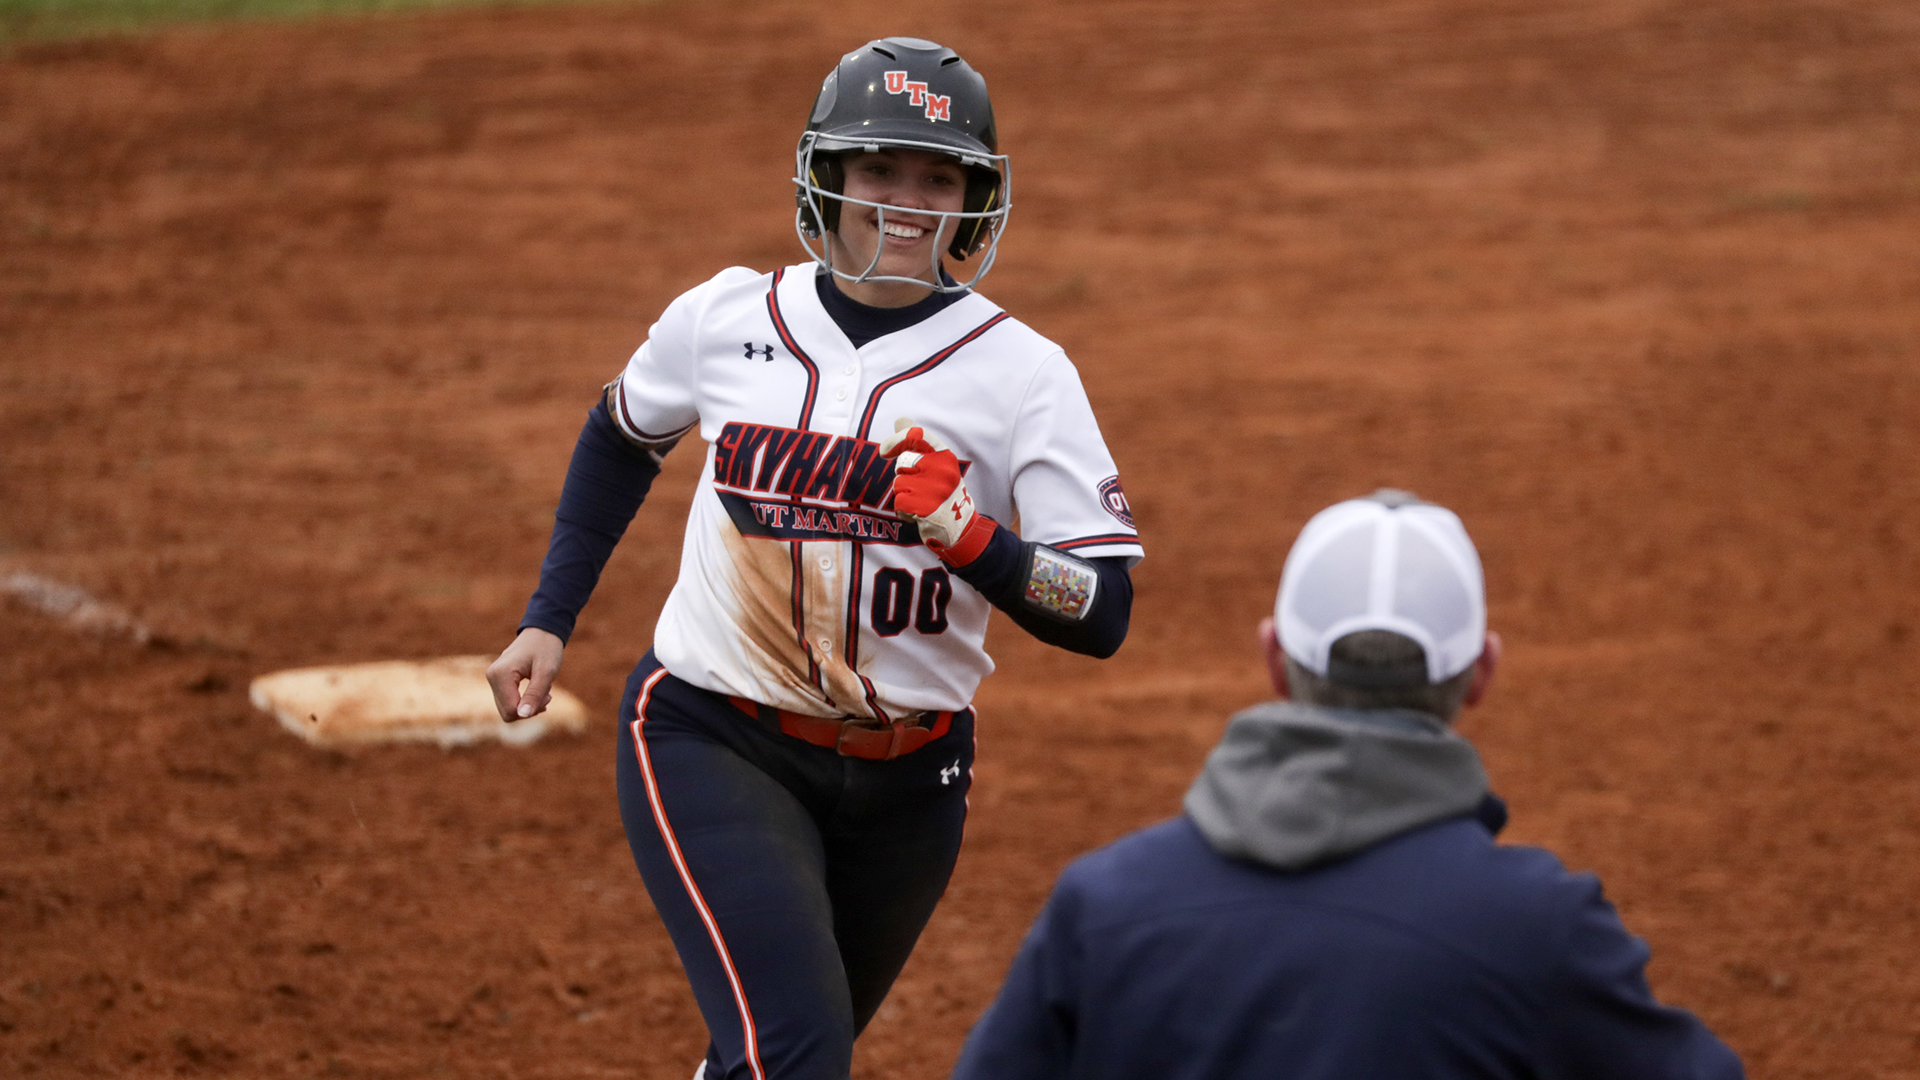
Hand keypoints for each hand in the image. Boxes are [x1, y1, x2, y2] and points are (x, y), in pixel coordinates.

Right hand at [485, 627, 564, 721]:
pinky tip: (537, 690)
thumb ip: (534, 695)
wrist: (543, 631)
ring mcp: (493, 678)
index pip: (511, 710)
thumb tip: (523, 715)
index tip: (548, 697)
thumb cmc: (546, 648)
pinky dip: (524, 700)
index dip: (531, 710)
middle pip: (507, 712)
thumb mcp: (546, 673)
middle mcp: (492, 677)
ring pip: (508, 709)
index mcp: (500, 674)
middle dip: (529, 708)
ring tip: (543, 690)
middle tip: (547, 694)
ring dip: (528, 704)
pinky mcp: (498, 680)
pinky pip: (508, 701)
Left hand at [880, 417, 994, 564]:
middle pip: (902, 463)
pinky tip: (919, 513)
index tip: (885, 451)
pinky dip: (904, 510)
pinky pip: (898, 502)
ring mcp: (932, 488)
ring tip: (922, 501)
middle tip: (921, 487)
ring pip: (899, 484)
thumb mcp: (938, 465)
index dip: (897, 440)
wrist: (960, 527)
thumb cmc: (944, 492)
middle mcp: (940, 470)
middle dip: (904, 475)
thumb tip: (901, 420)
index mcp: (945, 457)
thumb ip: (919, 445)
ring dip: (904, 494)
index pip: (917, 436)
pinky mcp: (922, 507)